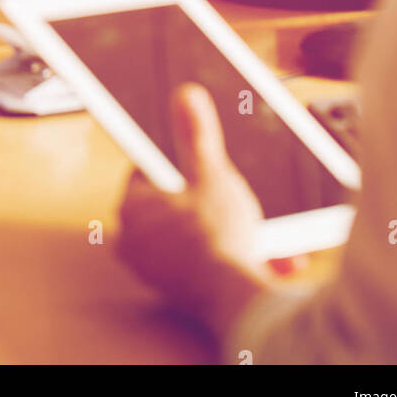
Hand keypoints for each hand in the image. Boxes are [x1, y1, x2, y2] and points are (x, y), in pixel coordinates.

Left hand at [117, 83, 276, 335]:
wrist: (236, 301)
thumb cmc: (219, 235)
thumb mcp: (213, 173)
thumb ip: (197, 134)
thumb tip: (185, 94)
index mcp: (132, 205)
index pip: (146, 170)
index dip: (176, 164)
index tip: (197, 164)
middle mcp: (132, 239)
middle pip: (170, 204)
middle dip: (205, 200)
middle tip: (232, 196)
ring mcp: (151, 269)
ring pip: (189, 236)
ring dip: (224, 231)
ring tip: (258, 229)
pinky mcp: (174, 292)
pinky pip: (201, 264)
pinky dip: (228, 257)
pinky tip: (264, 256)